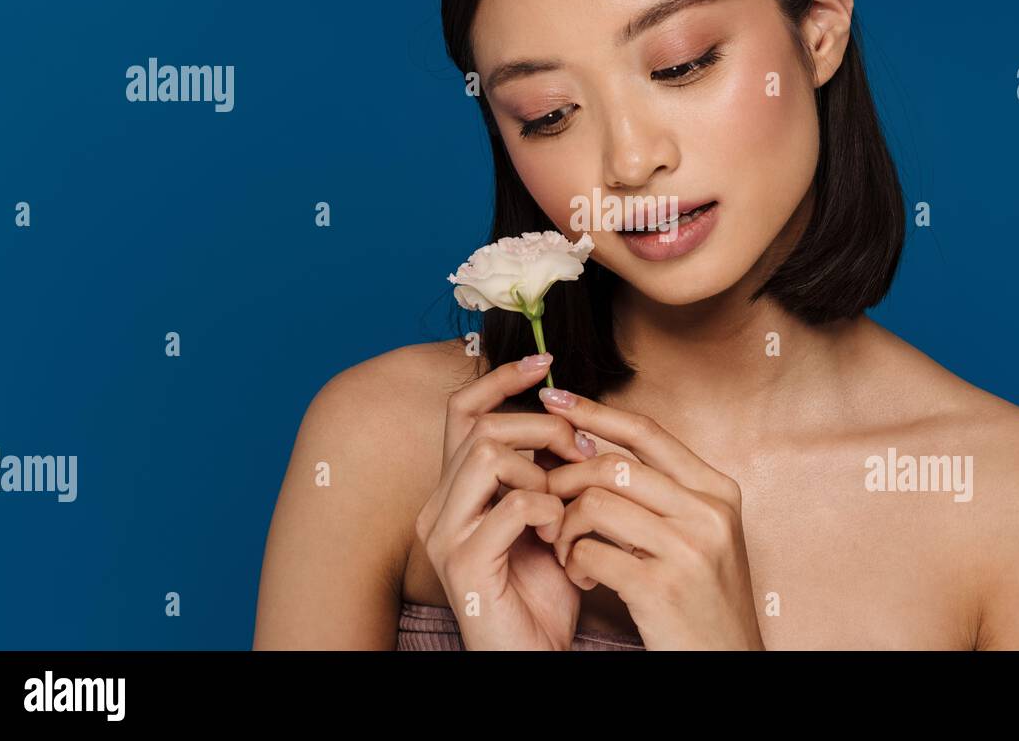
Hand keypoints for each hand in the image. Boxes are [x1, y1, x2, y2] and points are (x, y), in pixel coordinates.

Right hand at [413, 353, 590, 649]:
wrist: (533, 658)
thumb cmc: (545, 592)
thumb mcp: (549, 517)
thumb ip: (547, 471)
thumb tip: (574, 418)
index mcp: (455, 491)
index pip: (463, 411)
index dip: (501, 378)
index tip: (546, 361)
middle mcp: (437, 508)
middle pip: (480, 427)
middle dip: (541, 426)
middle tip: (580, 447)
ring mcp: (444, 536)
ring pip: (488, 455)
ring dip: (540, 467)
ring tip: (566, 498)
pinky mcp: (463, 565)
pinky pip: (511, 506)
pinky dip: (546, 508)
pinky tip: (561, 532)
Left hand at [537, 387, 765, 649]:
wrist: (729, 664)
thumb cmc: (704, 600)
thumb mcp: (700, 535)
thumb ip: (661, 493)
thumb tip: (590, 447)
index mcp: (718, 491)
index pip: (647, 432)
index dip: (595, 412)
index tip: (554, 399)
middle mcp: (708, 512)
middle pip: (611, 465)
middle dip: (565, 481)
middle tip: (548, 505)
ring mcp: (688, 550)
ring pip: (594, 504)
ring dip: (565, 528)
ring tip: (567, 550)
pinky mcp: (662, 589)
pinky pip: (590, 552)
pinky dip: (573, 563)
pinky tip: (581, 578)